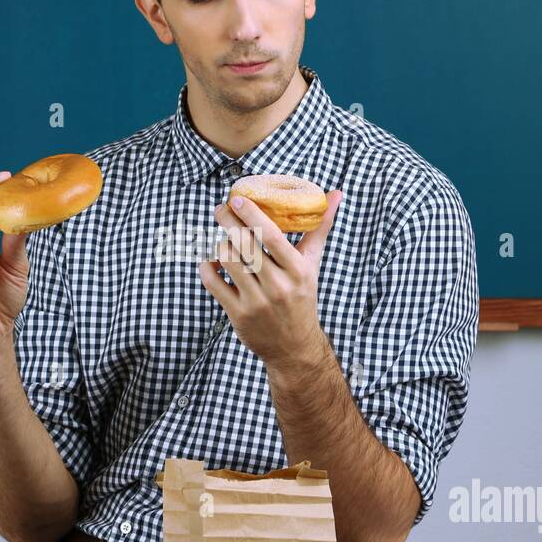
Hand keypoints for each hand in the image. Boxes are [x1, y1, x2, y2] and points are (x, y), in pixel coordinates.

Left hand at [198, 190, 342, 368]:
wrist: (294, 347)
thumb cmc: (302, 297)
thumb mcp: (313, 264)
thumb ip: (320, 228)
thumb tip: (335, 193)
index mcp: (298, 271)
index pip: (271, 235)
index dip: (250, 214)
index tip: (236, 198)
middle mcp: (278, 286)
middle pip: (245, 244)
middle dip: (227, 220)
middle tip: (221, 209)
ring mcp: (256, 302)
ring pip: (227, 259)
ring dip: (220, 243)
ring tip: (224, 238)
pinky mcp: (238, 314)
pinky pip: (213, 282)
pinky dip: (207, 266)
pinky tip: (212, 259)